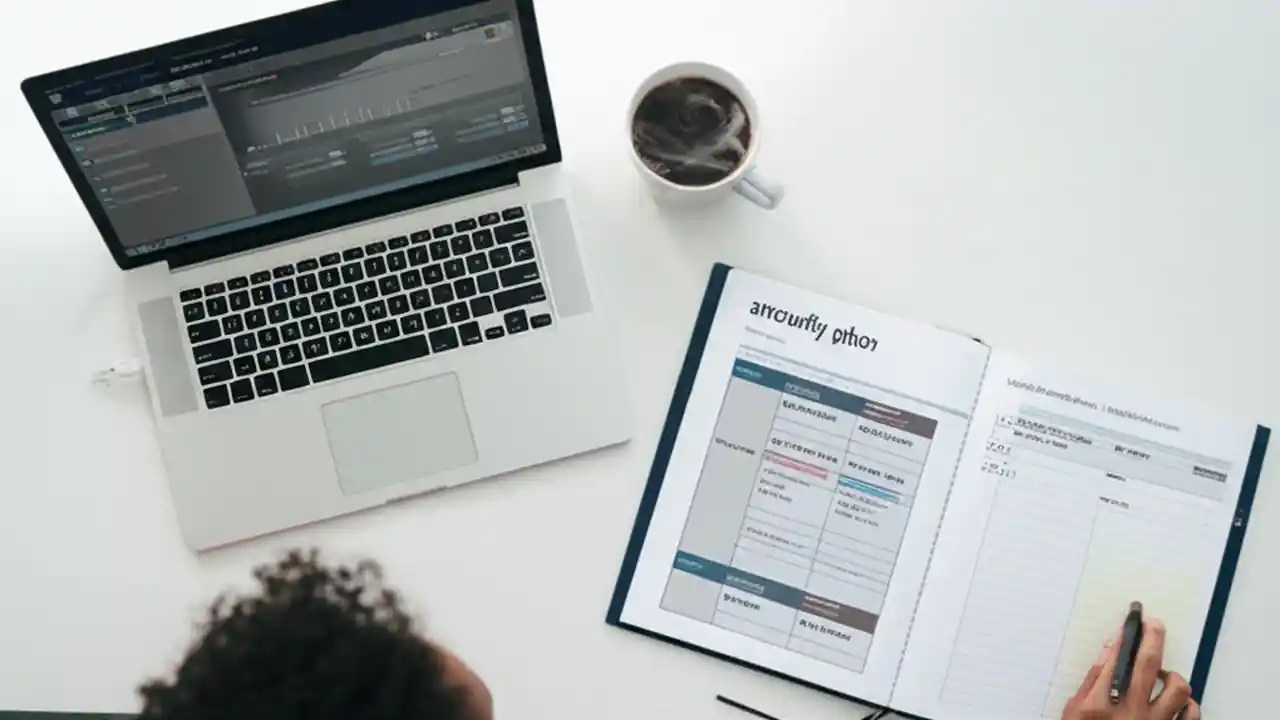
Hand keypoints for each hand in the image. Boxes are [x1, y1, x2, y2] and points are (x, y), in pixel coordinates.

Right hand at [1061, 617, 1200, 719]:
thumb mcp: (1074, 712)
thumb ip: (1091, 682)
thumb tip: (1109, 651)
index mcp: (1100, 704)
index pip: (1116, 658)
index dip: (1127, 635)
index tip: (1132, 620)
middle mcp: (1130, 712)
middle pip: (1148, 663)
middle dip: (1153, 636)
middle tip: (1154, 623)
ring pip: (1178, 689)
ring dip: (1172, 676)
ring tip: (1163, 675)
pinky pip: (1192, 715)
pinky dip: (1189, 704)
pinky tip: (1179, 702)